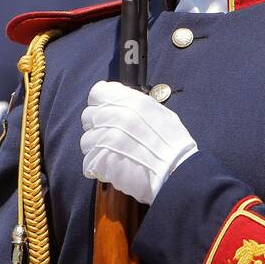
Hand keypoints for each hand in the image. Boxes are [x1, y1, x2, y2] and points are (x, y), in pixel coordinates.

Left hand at [80, 80, 197, 204]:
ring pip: (86, 141)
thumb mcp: (158, 111)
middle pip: (88, 116)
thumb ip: (134, 104)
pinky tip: (110, 167)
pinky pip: (88, 162)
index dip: (100, 104)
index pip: (97, 94)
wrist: (178, 169)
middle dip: (97, 127)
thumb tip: (117, 101)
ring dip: (96, 148)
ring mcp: (107, 138)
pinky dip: (97, 166)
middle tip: (110, 137)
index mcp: (130, 101)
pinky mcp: (103, 160)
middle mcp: (116, 116)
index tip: (105, 112)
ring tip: (112, 154)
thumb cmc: (172, 141)